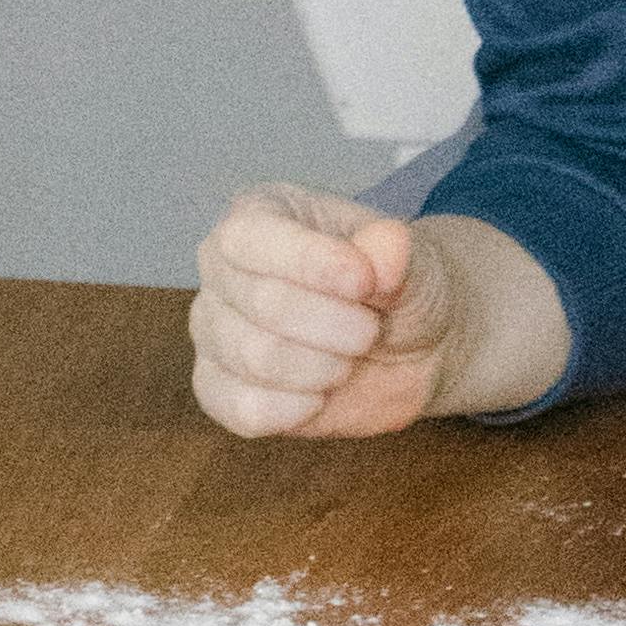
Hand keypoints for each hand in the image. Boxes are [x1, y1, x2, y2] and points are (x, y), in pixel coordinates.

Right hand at [189, 188, 568, 437]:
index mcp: (258, 215)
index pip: (249, 238)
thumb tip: (386, 247)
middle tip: (370, 329)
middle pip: (263, 303)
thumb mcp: (411, 260)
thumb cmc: (397, 288)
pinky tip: (321, 395)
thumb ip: (397, 252)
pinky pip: (241, 409)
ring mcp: (214, 330)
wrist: (409, 347)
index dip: (309, 264)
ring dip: (324, 367)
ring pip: (255, 357)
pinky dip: (296, 409)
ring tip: (349, 358)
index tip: (365, 282)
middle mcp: (221, 269)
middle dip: (337, 326)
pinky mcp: (220, 389)